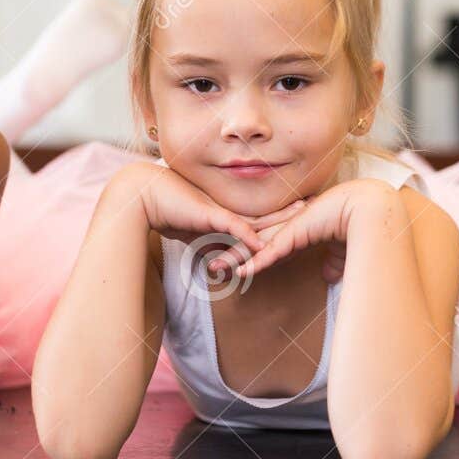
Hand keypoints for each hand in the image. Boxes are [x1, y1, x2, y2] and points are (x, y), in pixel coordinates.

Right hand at [113, 162, 299, 260]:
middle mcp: (228, 208)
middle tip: (317, 204)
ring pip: (257, 218)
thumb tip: (225, 262)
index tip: (303, 210)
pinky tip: (265, 244)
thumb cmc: (166, 211)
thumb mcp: (196, 233)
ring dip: (280, 220)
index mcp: (228, 211)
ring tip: (304, 215)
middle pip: (267, 212)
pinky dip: (250, 237)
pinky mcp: (209, 216)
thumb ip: (213, 244)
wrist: (141, 196)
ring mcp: (220, 210)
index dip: (282, 215)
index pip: (261, 215)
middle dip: (291, 212)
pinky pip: (234, 226)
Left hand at [228, 180, 392, 280]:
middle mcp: (288, 228)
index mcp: (296, 231)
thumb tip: (328, 276)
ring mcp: (289, 230)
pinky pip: (270, 252)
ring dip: (233, 258)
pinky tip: (239, 272)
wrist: (365, 208)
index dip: (249, 251)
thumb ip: (332, 262)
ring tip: (212, 267)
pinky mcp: (295, 234)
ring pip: (254, 246)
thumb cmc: (357, 226)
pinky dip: (254, 263)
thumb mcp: (341, 250)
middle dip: (230, 251)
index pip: (266, 243)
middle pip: (252, 242)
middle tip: (211, 260)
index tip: (235, 259)